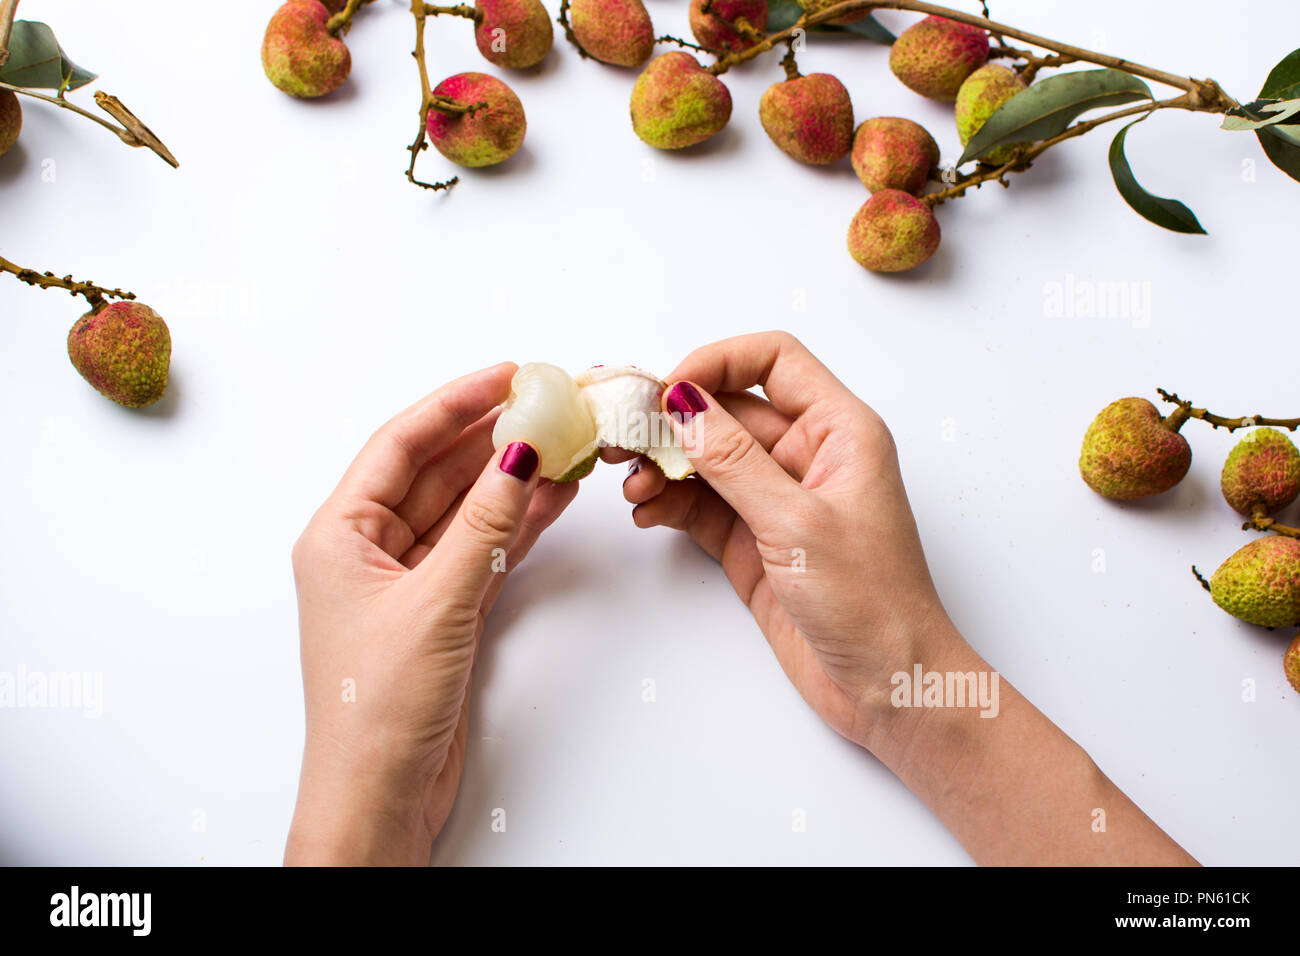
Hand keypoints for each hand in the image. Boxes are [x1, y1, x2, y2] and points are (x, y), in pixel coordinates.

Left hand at [285, 364, 576, 864]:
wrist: (381, 797)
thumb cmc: (376, 710)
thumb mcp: (436, 603)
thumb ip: (484, 526)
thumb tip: (520, 455)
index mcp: (339, 536)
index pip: (400, 445)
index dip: (454, 404)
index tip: (505, 375)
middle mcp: (370, 551)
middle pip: (436, 472)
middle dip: (491, 438)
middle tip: (545, 403)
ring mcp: (410, 581)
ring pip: (466, 510)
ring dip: (511, 479)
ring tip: (562, 441)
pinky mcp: (443, 611)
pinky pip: (484, 548)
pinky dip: (518, 525)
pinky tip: (553, 497)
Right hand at [614, 330, 953, 746]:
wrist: (889, 685)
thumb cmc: (873, 602)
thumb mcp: (797, 523)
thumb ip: (734, 460)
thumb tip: (683, 403)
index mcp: (840, 431)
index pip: (774, 360)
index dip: (717, 362)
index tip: (667, 389)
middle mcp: (808, 456)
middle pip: (728, 409)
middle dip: (673, 420)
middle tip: (623, 438)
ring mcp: (778, 499)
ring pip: (708, 458)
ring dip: (664, 466)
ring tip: (633, 488)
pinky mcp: (755, 541)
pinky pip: (702, 504)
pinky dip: (670, 502)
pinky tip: (647, 512)